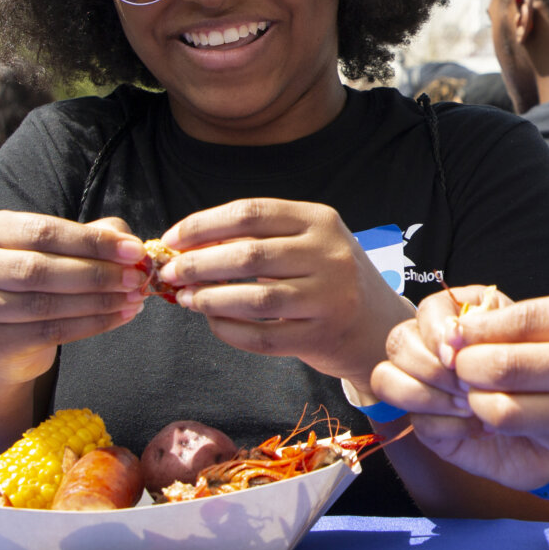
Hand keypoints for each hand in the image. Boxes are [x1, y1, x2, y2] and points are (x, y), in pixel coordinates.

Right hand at [0, 213, 146, 383]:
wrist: (3, 335)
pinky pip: (50, 333)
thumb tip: (129, 242)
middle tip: (137, 278)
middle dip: (98, 274)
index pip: (45, 231)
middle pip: (42, 270)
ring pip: (47, 304)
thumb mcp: (59, 250)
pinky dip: (93, 324)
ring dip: (100, 301)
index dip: (93, 241)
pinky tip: (121, 317)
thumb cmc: (37, 279)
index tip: (134, 250)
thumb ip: (92, 237)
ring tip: (135, 298)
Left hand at [158, 199, 414, 383]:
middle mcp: (330, 255)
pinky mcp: (322, 337)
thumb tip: (189, 245)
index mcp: (320, 220)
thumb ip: (258, 238)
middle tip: (169, 273)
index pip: (251, 213)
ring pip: (255, 299)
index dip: (203, 225)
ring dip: (209, 299)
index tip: (171, 239)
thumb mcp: (307, 244)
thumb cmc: (329, 279)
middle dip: (197, 264)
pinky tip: (214, 323)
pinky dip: (229, 331)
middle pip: (249, 254)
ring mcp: (329, 298)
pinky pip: (263, 337)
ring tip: (186, 299)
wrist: (379, 326)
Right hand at [373, 286, 548, 492]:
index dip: (435, 332)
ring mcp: (426, 387)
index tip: (457, 354)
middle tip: (467, 385)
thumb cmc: (546, 380)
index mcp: (460, 317)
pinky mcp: (429, 425)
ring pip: (388, 379)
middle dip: (430, 367)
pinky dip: (449, 426)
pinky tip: (481, 428)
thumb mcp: (530, 343)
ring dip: (429, 395)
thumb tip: (459, 331)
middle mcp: (434, 348)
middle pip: (398, 343)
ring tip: (471, 405)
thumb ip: (495, 328)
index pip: (426, 310)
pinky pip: (417, 422)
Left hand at [380, 290, 548, 493]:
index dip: (475, 331)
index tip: (455, 337)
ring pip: (508, 411)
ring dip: (483, 405)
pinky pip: (537, 439)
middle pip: (503, 366)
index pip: (519, 318)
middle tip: (458, 371)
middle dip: (466, 370)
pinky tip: (529, 423)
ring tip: (485, 398)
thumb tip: (479, 329)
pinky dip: (521, 431)